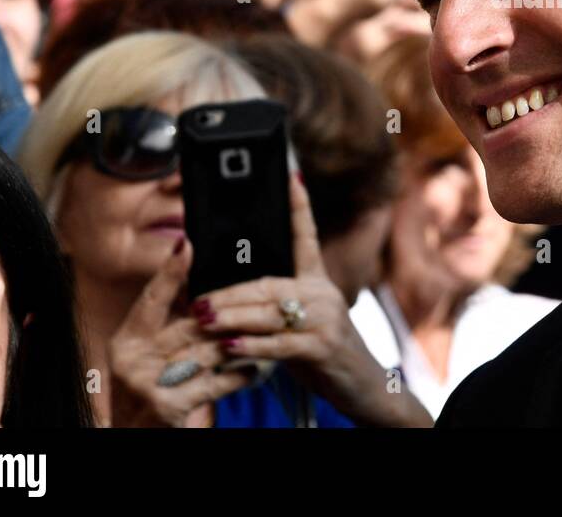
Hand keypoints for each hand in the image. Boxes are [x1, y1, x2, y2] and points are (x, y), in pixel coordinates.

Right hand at [107, 238, 251, 426]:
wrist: (135, 442)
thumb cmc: (152, 394)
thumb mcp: (149, 358)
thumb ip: (168, 328)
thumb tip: (200, 289)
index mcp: (126, 341)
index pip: (151, 300)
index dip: (170, 272)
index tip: (187, 244)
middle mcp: (130, 360)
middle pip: (188, 326)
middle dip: (226, 317)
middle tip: (259, 303)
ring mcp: (146, 384)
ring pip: (205, 351)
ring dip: (238, 343)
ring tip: (263, 334)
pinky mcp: (167, 407)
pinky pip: (213, 383)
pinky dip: (236, 375)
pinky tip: (252, 370)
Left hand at [194, 177, 431, 426]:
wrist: (363, 386)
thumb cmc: (324, 352)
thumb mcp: (303, 321)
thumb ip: (275, 305)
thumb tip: (228, 296)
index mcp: (318, 282)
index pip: (306, 238)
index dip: (299, 206)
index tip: (291, 174)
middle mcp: (324, 294)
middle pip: (269, 285)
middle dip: (229, 293)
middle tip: (197, 300)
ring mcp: (326, 320)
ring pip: (270, 313)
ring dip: (232, 318)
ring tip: (202, 319)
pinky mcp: (323, 347)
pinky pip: (280, 344)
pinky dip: (251, 347)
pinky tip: (228, 347)